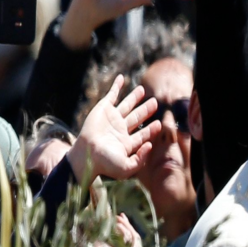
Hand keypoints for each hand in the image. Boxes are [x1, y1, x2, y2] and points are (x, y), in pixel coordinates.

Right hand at [67, 74, 161, 189]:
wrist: (88, 154)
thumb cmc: (105, 164)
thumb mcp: (127, 168)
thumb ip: (141, 159)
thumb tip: (150, 145)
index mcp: (126, 143)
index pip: (142, 134)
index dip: (151, 129)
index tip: (159, 124)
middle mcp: (120, 130)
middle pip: (136, 117)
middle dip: (146, 110)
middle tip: (155, 102)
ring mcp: (111, 119)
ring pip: (126, 105)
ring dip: (134, 97)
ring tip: (143, 90)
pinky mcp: (103, 109)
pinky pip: (112, 95)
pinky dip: (116, 86)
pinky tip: (122, 78)